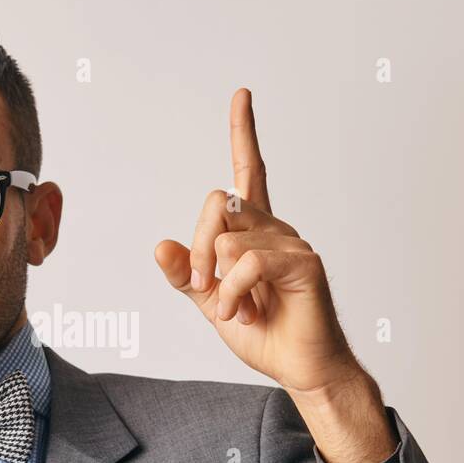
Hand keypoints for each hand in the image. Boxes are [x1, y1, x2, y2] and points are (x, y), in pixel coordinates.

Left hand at [154, 88, 395, 462]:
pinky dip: (234, 294)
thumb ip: (187, 274)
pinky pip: (247, 262)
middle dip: (198, 250)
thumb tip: (161, 245)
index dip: (243, 132)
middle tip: (205, 288)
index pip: (248, 171)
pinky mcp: (302, 262)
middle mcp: (275, 228)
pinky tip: (247, 314)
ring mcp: (291, 242)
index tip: (242, 95)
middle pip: (217, 204)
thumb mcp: (210, 302)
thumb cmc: (264, 334)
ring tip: (240, 312)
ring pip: (227, 239)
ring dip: (219, 286)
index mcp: (254, 233)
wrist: (299, 368)